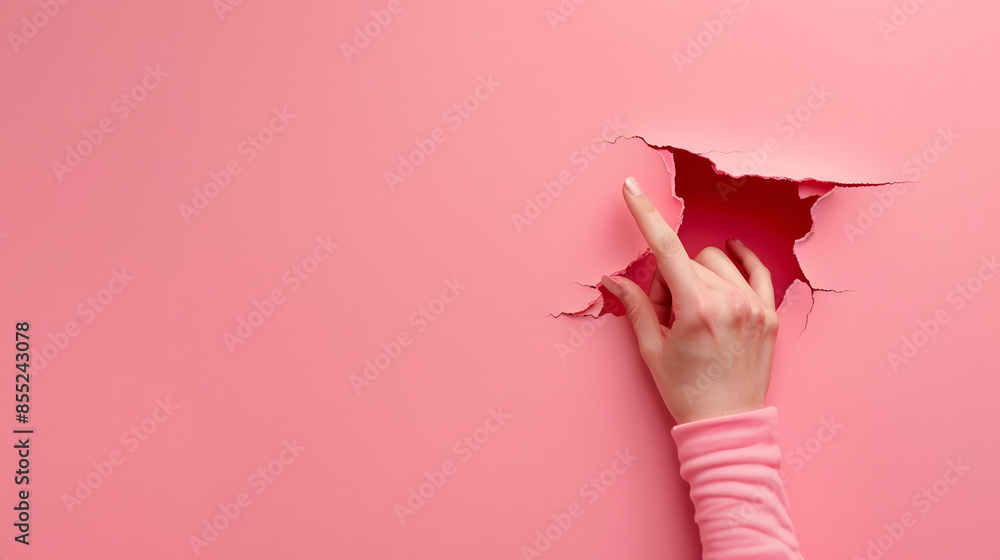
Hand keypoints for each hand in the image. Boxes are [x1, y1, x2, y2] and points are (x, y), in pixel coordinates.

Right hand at [600, 177, 778, 424]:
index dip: (645, 215)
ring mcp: (754, 307)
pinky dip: (742, 260)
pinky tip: (732, 254)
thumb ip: (635, 307)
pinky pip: (758, 270)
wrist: (727, 425)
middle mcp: (730, 302)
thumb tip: (612, 280)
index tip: (631, 188)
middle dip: (671, 279)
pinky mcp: (769, 315)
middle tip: (667, 314)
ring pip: (717, 263)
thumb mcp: (653, 351)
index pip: (666, 249)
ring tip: (694, 313)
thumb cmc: (686, 392)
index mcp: (697, 310)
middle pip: (688, 261)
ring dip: (699, 276)